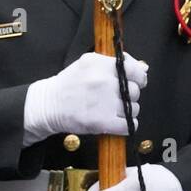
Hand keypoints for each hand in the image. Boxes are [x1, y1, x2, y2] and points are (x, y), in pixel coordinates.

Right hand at [22, 52, 146, 145]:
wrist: (47, 105)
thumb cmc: (69, 85)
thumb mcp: (87, 64)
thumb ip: (114, 63)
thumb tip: (143, 69)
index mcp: (99, 64)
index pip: (135, 70)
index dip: (137, 78)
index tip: (132, 83)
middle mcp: (103, 81)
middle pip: (134, 91)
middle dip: (127, 96)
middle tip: (113, 98)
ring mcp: (104, 102)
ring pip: (134, 109)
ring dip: (126, 112)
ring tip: (109, 110)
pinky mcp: (103, 122)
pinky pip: (130, 125)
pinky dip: (125, 126)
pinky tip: (114, 123)